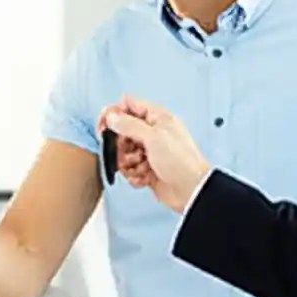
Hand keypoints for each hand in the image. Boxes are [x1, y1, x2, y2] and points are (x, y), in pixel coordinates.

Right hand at [98, 95, 211, 212]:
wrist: (191, 191)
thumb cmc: (180, 161)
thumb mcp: (153, 137)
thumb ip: (129, 124)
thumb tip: (111, 115)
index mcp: (156, 117)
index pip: (127, 105)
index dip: (113, 114)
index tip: (105, 127)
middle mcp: (152, 132)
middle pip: (122, 132)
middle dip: (121, 145)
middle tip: (130, 151)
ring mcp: (149, 151)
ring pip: (123, 153)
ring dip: (128, 163)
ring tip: (142, 166)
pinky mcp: (147, 168)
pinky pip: (129, 169)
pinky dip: (135, 175)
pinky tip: (146, 176)